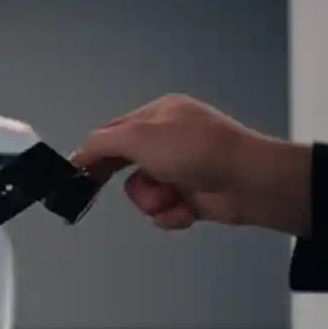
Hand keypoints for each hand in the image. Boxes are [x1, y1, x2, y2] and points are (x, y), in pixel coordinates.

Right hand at [70, 94, 312, 237]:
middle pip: (126, 165)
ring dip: (152, 200)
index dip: (94, 154)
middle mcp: (170, 139)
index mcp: (159, 115)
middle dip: (131, 181)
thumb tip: (79, 153)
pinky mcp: (192, 195)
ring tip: (170, 197)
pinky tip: (185, 209)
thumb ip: (102, 143)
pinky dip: (171, 214)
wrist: (250, 182)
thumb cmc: (198, 150)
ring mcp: (182, 168)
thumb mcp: (140, 137)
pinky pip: (163, 210)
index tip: (78, 176)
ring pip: (143, 192)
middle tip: (110, 190)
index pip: (114, 132)